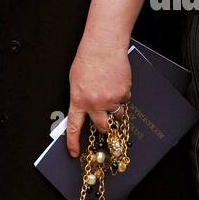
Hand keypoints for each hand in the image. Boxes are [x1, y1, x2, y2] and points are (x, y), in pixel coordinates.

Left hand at [66, 34, 131, 156]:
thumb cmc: (88, 60)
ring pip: (116, 114)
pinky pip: (125, 100)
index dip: (73, 142)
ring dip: (116, 107)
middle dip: (105, 127)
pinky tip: (117, 81)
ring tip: (111, 89)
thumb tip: (84, 109)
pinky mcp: (123, 94)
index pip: (74, 127)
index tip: (75, 152)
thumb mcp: (76, 80)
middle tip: (106, 121)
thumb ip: (80, 97)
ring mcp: (110, 100)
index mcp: (79, 100)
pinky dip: (123, 93)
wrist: (103, 47)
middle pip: (102, 127)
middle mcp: (94, 103)